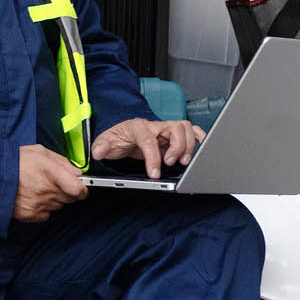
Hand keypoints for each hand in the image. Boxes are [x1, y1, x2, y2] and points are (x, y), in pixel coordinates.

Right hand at [13, 144, 87, 222]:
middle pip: (70, 199)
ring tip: (38, 187)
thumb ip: (62, 162)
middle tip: (54, 182)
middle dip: (67, 191)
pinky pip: (46, 214)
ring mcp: (38, 204)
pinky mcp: (29, 215)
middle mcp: (45, 190)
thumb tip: (77, 173)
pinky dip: (43, 208)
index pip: (79, 190)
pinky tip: (32, 197)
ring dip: (54, 199)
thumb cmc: (13, 161)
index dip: (83, 189)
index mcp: (50, 172)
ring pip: (58, 206)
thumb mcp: (39, 152)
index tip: (81, 186)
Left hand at [90, 119, 207, 177]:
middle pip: (174, 128)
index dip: (153, 157)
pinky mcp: (172, 135)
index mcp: (137, 127)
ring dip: (188, 145)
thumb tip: (98, 152)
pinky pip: (190, 131)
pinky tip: (201, 148)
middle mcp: (154, 125)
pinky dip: (199, 137)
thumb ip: (101, 147)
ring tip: (184, 161)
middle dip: (176, 147)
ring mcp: (164, 129)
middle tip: (171, 164)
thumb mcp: (104, 143)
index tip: (154, 174)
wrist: (122, 136)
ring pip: (184, 128)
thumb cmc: (116, 139)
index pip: (148, 140)